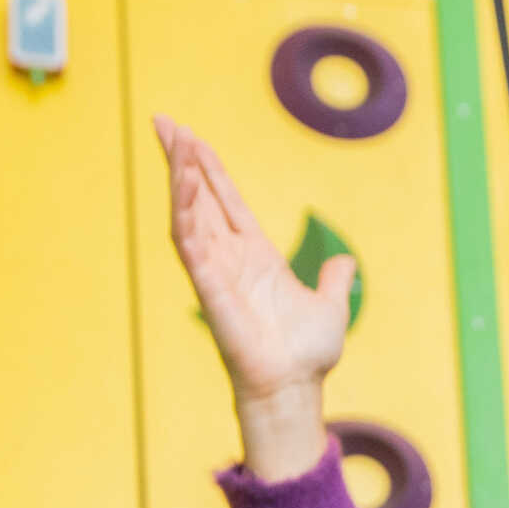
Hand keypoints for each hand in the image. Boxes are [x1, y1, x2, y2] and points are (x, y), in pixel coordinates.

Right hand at [152, 114, 352, 478]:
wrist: (295, 386)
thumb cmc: (306, 355)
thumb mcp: (331, 307)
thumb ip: (335, 281)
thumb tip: (345, 263)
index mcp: (256, 256)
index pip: (226, 201)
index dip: (210, 169)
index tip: (191, 137)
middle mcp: (231, 258)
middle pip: (199, 197)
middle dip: (181, 159)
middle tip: (162, 121)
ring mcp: (217, 270)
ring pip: (190, 213)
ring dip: (181, 176)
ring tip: (175, 139)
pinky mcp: (209, 287)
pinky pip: (191, 242)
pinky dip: (185, 212)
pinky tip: (182, 182)